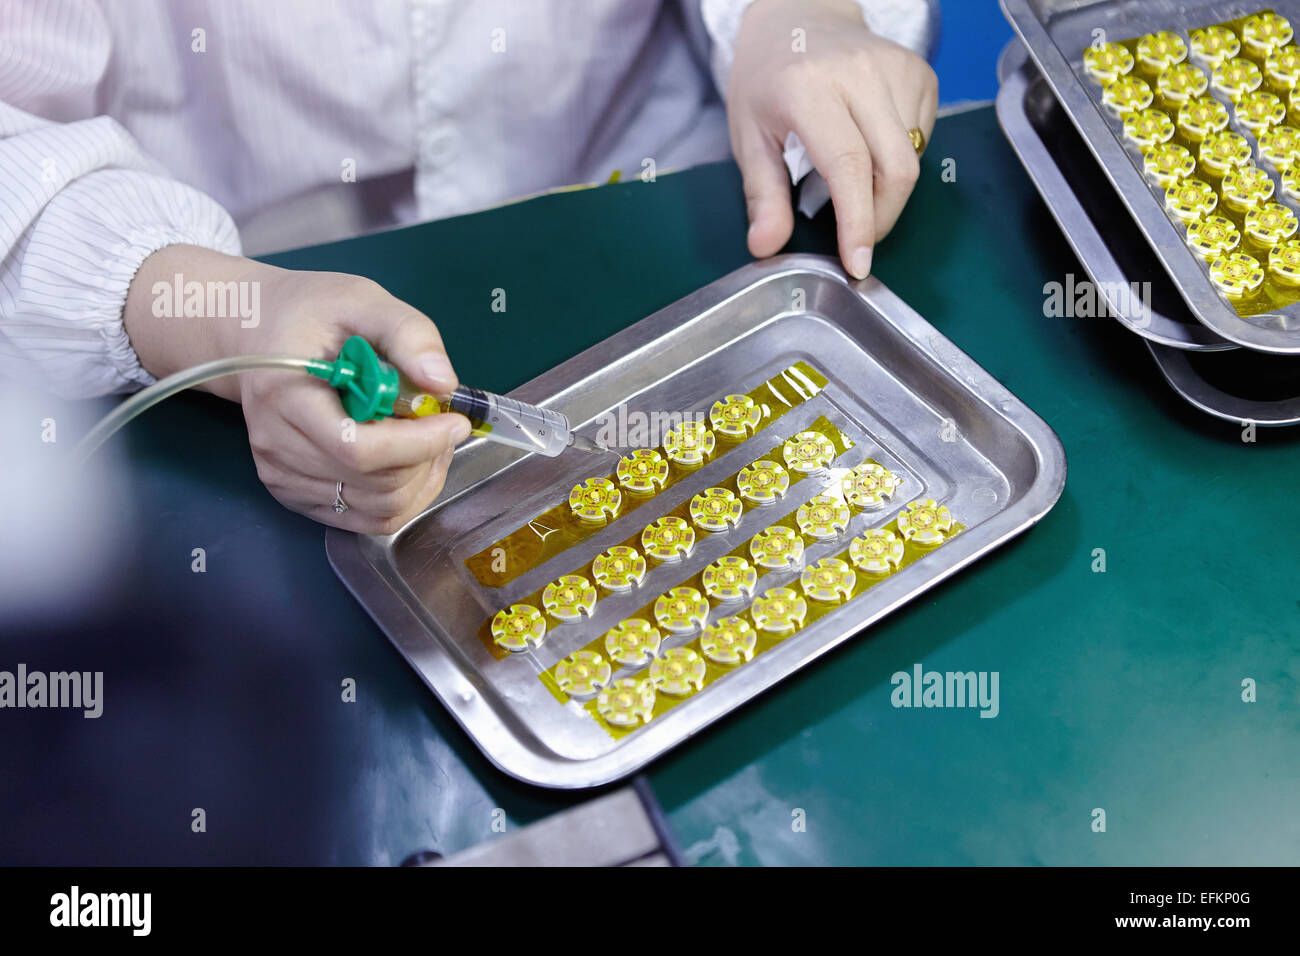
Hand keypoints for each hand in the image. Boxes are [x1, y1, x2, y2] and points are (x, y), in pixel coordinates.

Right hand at [125, 245, 470, 532]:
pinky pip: (366, 518)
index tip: (456, 421)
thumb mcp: (364, 301)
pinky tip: (410, 461)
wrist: (259, 334)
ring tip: (431, 440)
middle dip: (427, 457)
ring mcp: (282, 477)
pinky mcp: (295, 495)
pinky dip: (403, 497)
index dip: (418, 443)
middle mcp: (276, 446)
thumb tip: (442, 383)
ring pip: (378, 510)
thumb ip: (409, 335)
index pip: (358, 448)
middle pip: (375, 484)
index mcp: (285, 395)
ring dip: (421, 480)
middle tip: (445, 424)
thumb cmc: (313, 314)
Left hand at [727, 0, 938, 278]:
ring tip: (854, 185)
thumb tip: (766, 246)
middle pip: (895, 169)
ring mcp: (895, 68)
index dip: (858, 221)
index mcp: (808, 88)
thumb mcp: (749, 137)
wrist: (798, 16)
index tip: (858, 262)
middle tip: (857, 238)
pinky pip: (923, 136)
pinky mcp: (920, 71)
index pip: (848, 165)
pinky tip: (870, 145)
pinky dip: (900, 159)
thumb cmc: (767, 79)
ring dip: (888, 191)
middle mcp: (858, 73)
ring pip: (913, 158)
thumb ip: (762, 195)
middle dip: (880, 218)